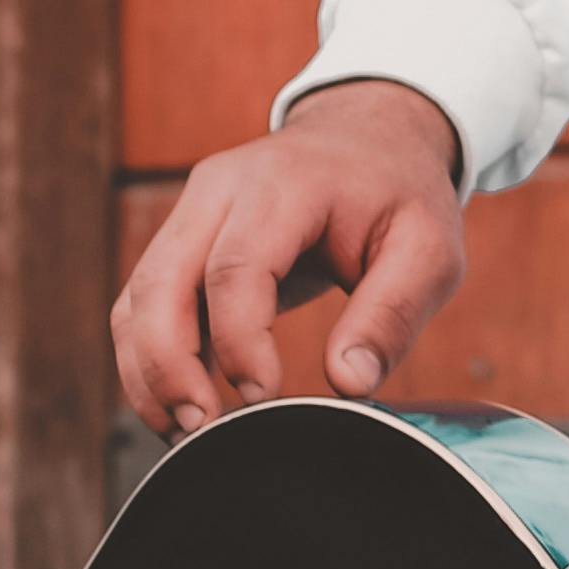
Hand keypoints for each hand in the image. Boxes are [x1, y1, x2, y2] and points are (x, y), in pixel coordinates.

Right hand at [113, 82, 467, 434]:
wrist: (367, 136)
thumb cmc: (399, 195)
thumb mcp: (429, 250)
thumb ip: (393, 314)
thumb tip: (349, 382)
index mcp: (284, 184)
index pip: (236, 267)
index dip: (240, 341)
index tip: (265, 397)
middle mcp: (220, 190)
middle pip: (161, 282)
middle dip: (167, 366)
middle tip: (199, 430)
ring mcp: (192, 213)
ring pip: (138, 298)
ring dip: (147, 371)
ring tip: (183, 432)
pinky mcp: (182, 241)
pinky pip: (144, 303)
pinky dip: (150, 358)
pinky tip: (181, 404)